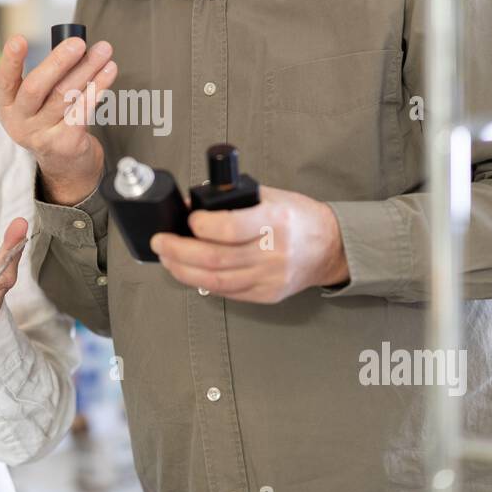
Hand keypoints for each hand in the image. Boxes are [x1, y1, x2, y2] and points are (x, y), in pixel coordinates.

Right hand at [0, 33, 116, 205]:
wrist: (65, 166)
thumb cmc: (52, 122)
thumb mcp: (37, 104)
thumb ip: (47, 79)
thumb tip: (76, 46)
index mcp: (8, 106)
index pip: (5, 80)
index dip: (11, 60)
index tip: (19, 39)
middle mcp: (20, 122)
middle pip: (36, 87)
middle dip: (59, 61)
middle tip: (79, 42)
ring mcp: (42, 135)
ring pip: (65, 95)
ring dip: (87, 69)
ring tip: (104, 51)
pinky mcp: (66, 144)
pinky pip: (83, 111)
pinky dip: (97, 89)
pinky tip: (108, 73)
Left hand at [148, 186, 348, 303]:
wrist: (330, 247)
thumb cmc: (298, 217)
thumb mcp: (269, 196)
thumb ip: (232, 201)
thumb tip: (189, 207)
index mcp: (275, 220)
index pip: (231, 227)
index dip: (201, 226)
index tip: (187, 220)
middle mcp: (273, 252)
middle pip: (216, 258)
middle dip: (178, 251)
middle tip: (160, 243)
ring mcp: (270, 278)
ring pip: (216, 281)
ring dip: (183, 271)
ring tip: (167, 259)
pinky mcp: (266, 295)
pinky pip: (227, 292)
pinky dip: (202, 282)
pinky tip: (188, 272)